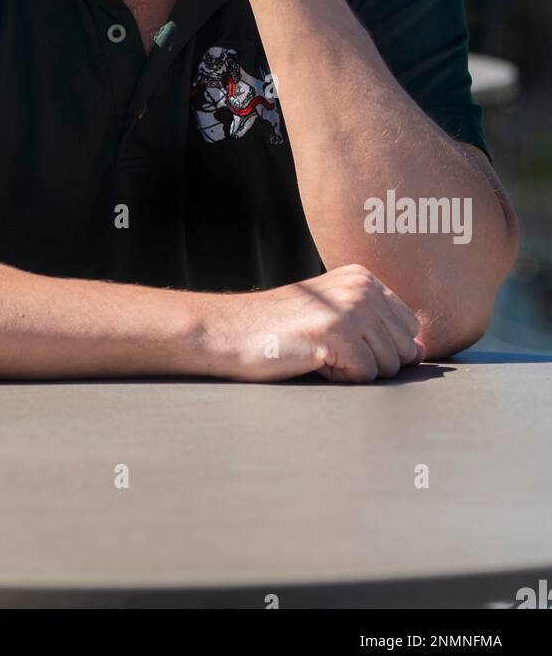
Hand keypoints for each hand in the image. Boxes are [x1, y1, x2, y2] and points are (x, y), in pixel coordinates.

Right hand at [196, 264, 425, 382]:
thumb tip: (422, 351)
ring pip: (387, 366)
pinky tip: (313, 359)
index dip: (379, 345)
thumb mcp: (336, 315)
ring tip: (319, 350)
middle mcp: (362, 287)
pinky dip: (340, 377)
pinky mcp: (340, 334)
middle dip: (370, 360)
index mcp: (363, 277)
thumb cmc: (282, 327)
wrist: (233, 330)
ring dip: (353, 369)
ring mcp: (352, 308)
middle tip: (328, 347)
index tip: (340, 338)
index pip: (409, 327)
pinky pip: (365, 376)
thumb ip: (379, 328)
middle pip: (403, 349)